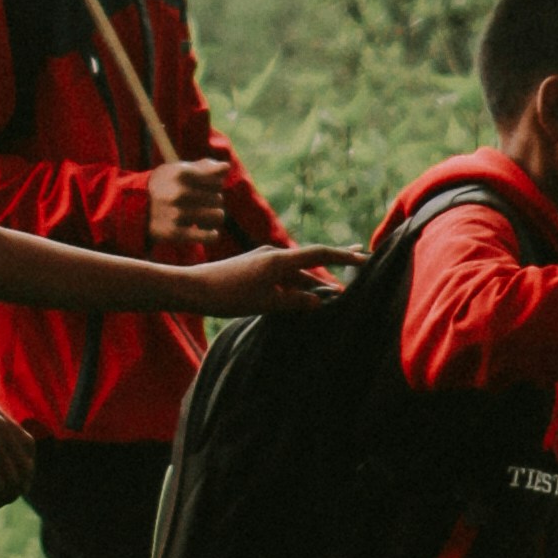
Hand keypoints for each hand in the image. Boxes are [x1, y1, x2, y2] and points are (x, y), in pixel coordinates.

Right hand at [143, 154, 234, 256]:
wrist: (136, 207)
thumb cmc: (165, 186)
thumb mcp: (181, 170)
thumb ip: (205, 167)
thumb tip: (226, 167)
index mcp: (182, 173)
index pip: (217, 182)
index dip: (214, 187)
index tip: (204, 190)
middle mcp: (179, 193)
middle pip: (218, 199)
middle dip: (213, 202)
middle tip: (200, 205)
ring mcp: (177, 214)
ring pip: (218, 216)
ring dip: (213, 217)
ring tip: (203, 217)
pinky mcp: (175, 233)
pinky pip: (209, 236)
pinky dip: (211, 235)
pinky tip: (208, 232)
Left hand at [190, 243, 355, 313]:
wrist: (193, 288)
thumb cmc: (229, 295)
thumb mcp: (266, 303)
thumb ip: (294, 301)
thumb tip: (319, 299)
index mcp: (279, 260)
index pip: (319, 254)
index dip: (343, 256)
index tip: (364, 258)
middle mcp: (273, 255)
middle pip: (309, 264)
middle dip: (330, 272)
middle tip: (354, 276)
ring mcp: (262, 262)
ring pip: (294, 274)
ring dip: (310, 285)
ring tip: (330, 297)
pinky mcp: (252, 270)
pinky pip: (281, 278)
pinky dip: (293, 288)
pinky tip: (298, 300)